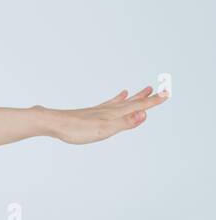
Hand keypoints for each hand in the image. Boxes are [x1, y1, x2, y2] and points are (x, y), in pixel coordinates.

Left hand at [46, 87, 169, 144]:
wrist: (52, 123)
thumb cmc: (76, 129)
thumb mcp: (104, 130)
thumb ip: (125, 123)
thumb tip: (144, 114)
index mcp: (113, 114)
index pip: (138, 107)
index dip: (153, 102)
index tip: (168, 94)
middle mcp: (108, 110)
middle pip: (133, 102)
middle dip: (148, 98)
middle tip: (162, 90)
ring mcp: (99, 111)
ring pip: (122, 102)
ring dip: (136, 97)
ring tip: (144, 90)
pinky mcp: (91, 113)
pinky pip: (109, 104)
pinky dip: (118, 99)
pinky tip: (120, 96)